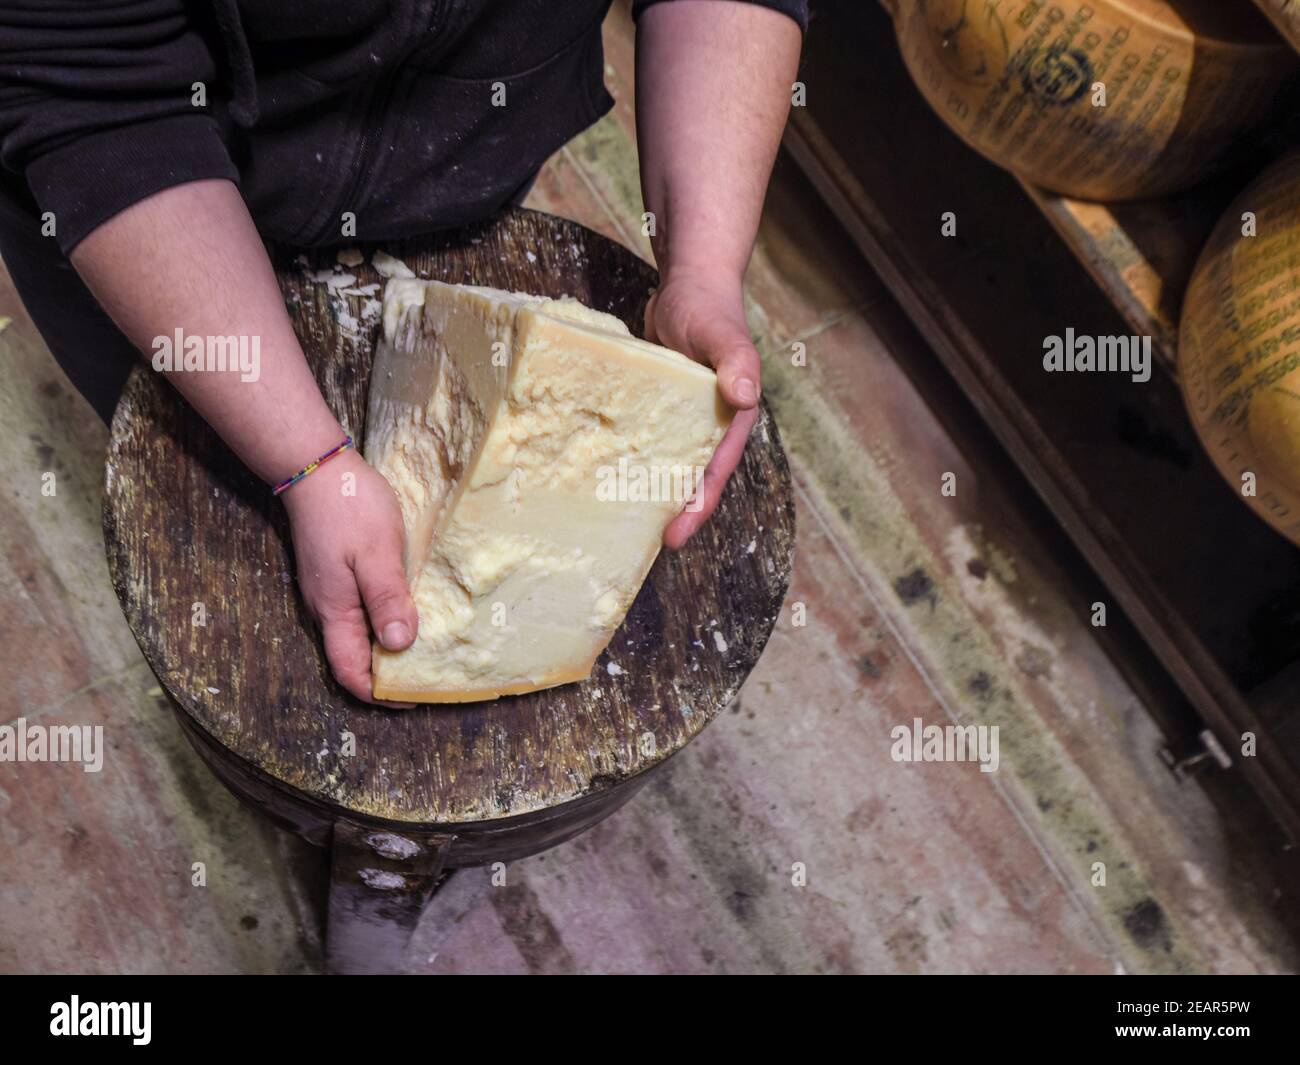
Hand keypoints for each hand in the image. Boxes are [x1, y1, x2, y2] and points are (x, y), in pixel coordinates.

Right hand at [281, 449, 418, 705]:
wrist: (315, 467)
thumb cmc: (348, 507)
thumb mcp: (376, 552)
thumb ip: (387, 598)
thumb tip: (400, 644)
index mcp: (335, 611)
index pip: (351, 673)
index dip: (379, 694)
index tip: (413, 698)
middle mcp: (326, 609)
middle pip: (353, 659)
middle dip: (387, 676)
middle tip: (427, 675)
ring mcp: (329, 591)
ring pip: (356, 636)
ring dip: (387, 649)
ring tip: (425, 649)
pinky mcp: (335, 574)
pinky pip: (358, 613)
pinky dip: (383, 623)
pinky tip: (408, 612)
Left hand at [644, 267, 759, 547]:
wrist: (690, 284)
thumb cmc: (708, 309)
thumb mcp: (722, 335)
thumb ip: (736, 361)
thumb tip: (744, 396)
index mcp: (729, 422)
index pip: (714, 475)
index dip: (696, 508)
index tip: (674, 536)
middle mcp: (707, 427)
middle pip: (689, 480)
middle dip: (670, 513)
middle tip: (641, 543)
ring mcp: (681, 420)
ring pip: (666, 465)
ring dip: (648, 492)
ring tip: (619, 521)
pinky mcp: (656, 408)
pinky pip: (645, 441)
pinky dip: (630, 460)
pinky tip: (603, 473)